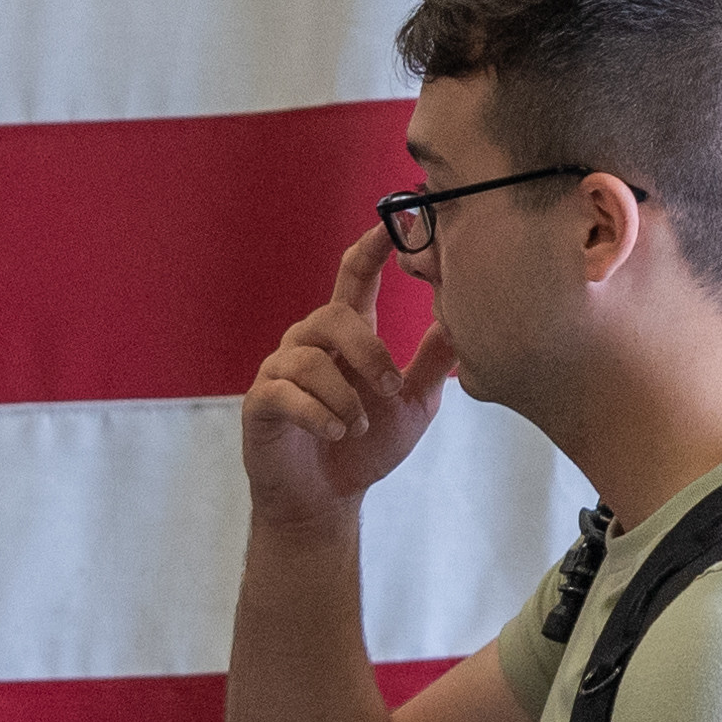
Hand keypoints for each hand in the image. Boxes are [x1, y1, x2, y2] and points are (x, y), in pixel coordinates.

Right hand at [241, 224, 459, 534]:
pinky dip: (318, 415)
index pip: (356, 275)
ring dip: (346, 398)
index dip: (373, 246)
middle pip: (333, 315)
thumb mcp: (413, 404)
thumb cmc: (366, 445)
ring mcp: (279, 370)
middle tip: (392, 389)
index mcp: (345, 334)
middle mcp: (308, 342)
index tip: (393, 220)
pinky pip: (285, 395)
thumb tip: (461, 317)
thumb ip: (431, 362)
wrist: (326, 501)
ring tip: (358, 427)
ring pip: (310, 360)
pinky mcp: (260, 403)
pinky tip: (336, 433)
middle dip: (368, 351)